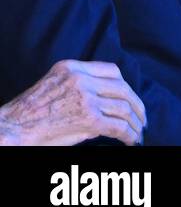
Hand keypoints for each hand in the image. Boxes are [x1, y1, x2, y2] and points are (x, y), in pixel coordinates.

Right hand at [0, 60, 145, 145]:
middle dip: (136, 104)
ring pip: (123, 107)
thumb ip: (81, 89)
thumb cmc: (27, 114)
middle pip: (122, 88)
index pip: (112, 70)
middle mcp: (81, 79)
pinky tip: (132, 139)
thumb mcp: (54, 87)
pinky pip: (118, 125)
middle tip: (142, 117)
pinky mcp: (88, 119)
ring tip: (139, 131)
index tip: (131, 98)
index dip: (126, 86)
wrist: (10, 129)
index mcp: (72, 67)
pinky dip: (130, 133)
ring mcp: (86, 98)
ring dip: (135, 121)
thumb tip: (106, 105)